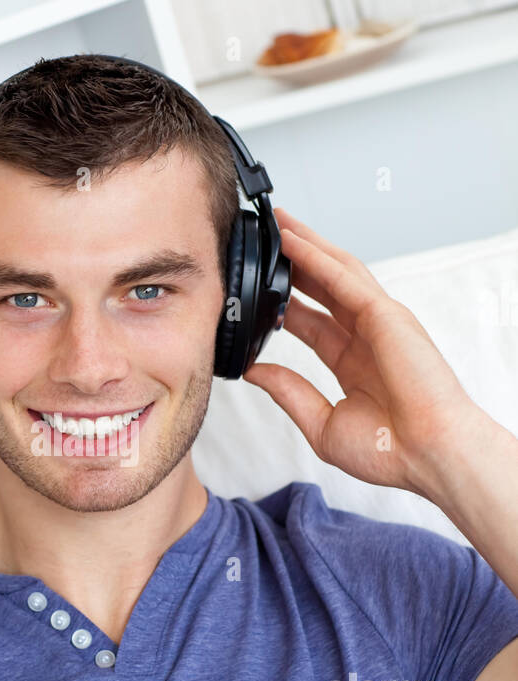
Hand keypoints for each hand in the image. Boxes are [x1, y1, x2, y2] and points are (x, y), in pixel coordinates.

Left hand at [242, 208, 477, 496]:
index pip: (311, 323)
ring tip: (277, 224)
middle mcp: (366, 337)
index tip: (255, 291)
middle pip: (323, 288)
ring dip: (306, 245)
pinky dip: (315, 256)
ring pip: (335, 271)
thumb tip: (253, 372)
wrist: (427, 456)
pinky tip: (292, 240)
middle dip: (295, 263)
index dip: (284, 303)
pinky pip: (343, 278)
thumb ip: (289, 393)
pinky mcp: (385, 314)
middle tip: (265, 241)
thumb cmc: (390, 451)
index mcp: (353, 364)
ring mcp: (378, 322)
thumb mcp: (322, 424)